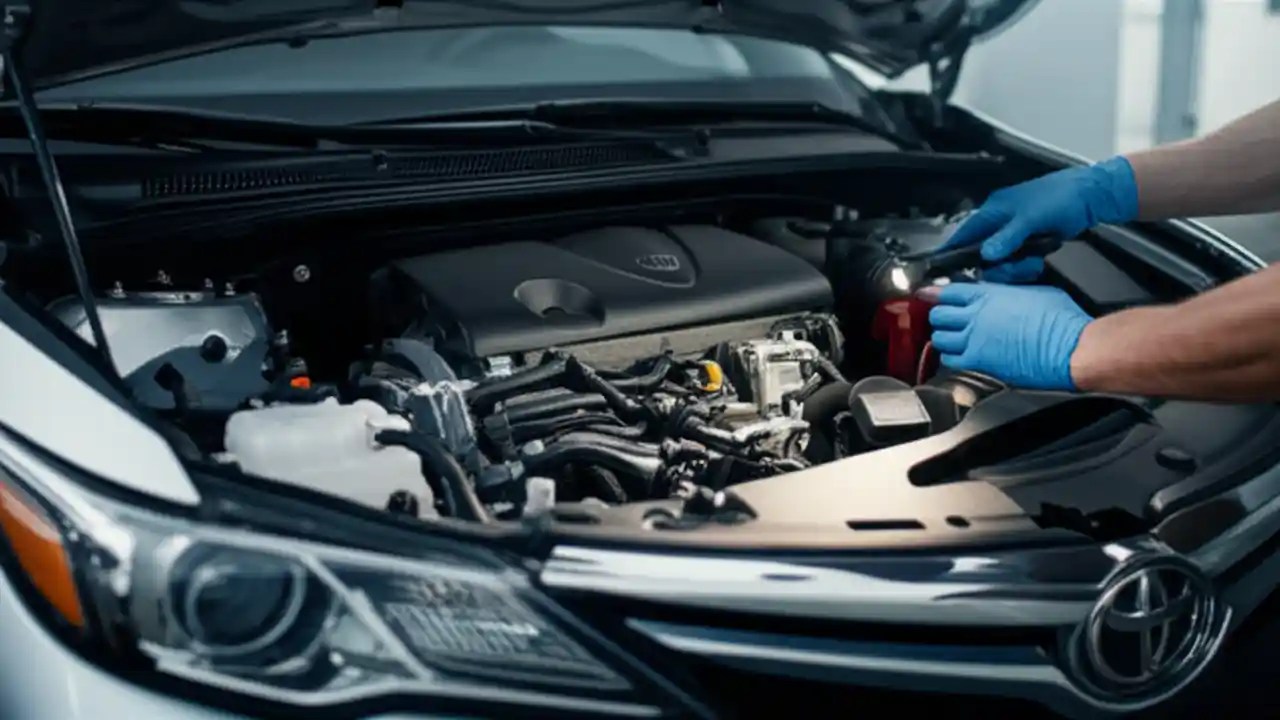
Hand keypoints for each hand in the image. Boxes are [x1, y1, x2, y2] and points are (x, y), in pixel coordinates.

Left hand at [924, 282, 1092, 390]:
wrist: (1069, 348)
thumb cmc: (1062, 321)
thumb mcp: (1035, 291)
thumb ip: (1010, 292)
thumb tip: (1004, 295)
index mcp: (990, 294)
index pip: (949, 292)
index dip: (935, 293)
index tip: (927, 295)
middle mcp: (977, 315)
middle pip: (939, 314)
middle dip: (938, 316)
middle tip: (943, 319)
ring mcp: (975, 340)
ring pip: (940, 338)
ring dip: (943, 338)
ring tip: (950, 339)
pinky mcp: (979, 363)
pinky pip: (950, 360)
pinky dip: (950, 359)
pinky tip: (958, 357)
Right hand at [942, 156, 1139, 281]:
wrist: (1092, 196)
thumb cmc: (1061, 198)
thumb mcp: (1032, 218)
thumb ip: (1007, 237)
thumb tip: (986, 254)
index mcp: (993, 211)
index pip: (963, 234)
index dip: (952, 252)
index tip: (943, 269)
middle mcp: (999, 224)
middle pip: (982, 256)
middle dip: (998, 267)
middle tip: (1016, 269)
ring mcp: (1014, 234)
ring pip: (1000, 262)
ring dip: (1015, 268)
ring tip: (1033, 263)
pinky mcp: (1028, 243)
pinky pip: (1016, 262)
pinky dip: (1026, 266)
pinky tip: (1039, 260)